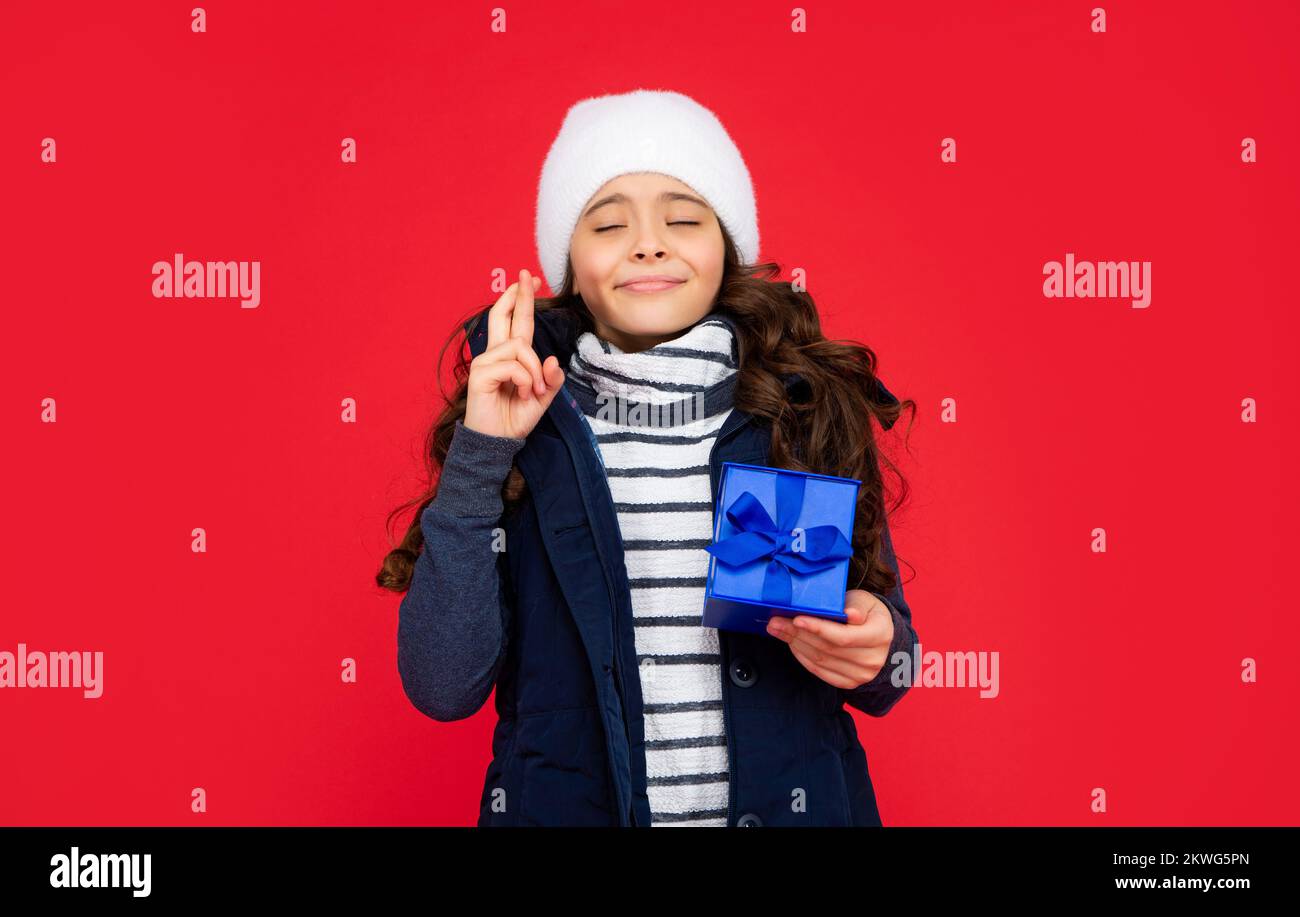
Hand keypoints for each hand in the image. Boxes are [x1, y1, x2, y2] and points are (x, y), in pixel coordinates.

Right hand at [464, 268, 565, 438]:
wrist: (497, 442)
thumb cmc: (515, 418)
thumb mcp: (542, 399)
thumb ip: (551, 380)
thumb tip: (553, 360)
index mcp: (509, 357)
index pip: (514, 322)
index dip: (521, 300)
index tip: (529, 279)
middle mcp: (495, 354)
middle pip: (503, 315)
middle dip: (519, 295)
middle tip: (527, 275)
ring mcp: (485, 362)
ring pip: (520, 347)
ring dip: (534, 370)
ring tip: (533, 391)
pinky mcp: (480, 374)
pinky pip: (513, 366)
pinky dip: (525, 380)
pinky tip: (523, 394)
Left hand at [764, 589, 894, 689]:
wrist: (879, 635)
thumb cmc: (867, 612)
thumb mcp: (864, 600)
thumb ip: (855, 605)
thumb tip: (849, 615)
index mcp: (879, 635)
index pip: (843, 636)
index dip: (818, 629)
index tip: (796, 619)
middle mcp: (872, 659)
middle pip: (827, 649)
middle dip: (797, 634)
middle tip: (776, 622)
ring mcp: (861, 674)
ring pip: (820, 661)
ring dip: (795, 645)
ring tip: (778, 630)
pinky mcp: (849, 682)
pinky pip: (820, 672)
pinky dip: (802, 657)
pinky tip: (792, 644)